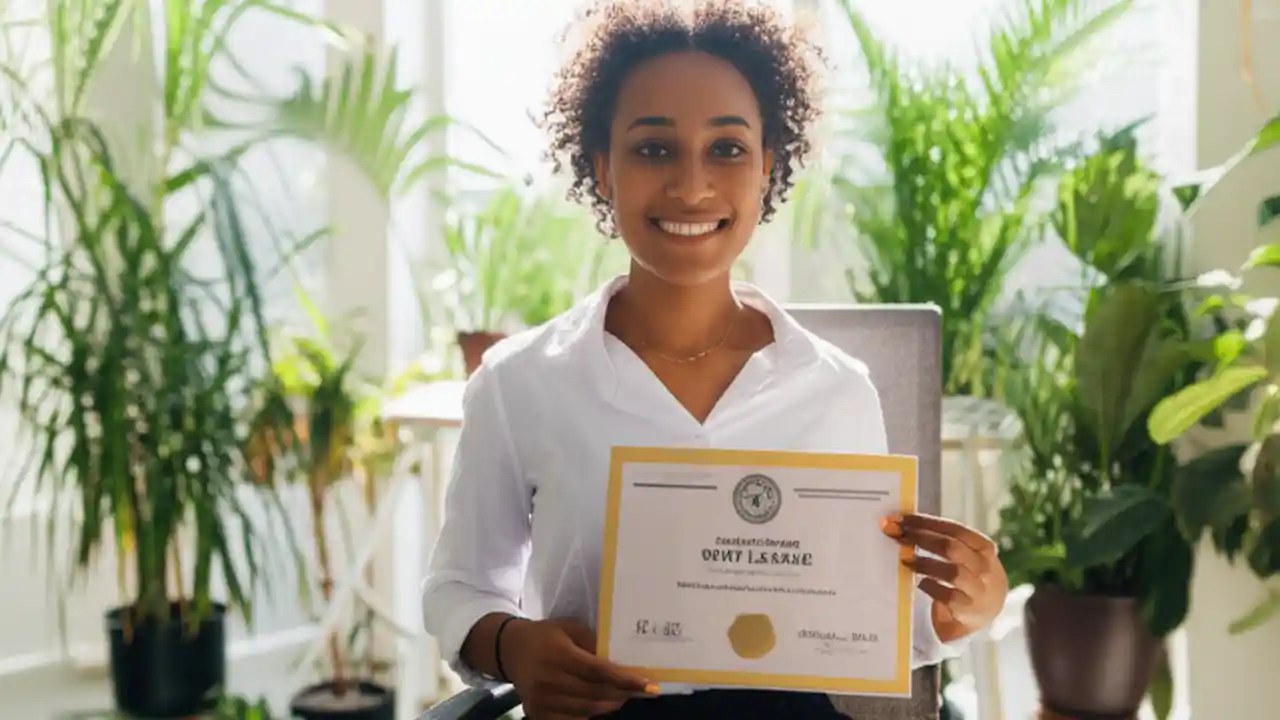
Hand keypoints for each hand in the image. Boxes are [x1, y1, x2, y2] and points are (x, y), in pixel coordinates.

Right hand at [502, 617, 658, 718]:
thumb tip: (621, 661)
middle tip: (642, 691)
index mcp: (559, 655)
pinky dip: (590, 715)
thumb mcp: (570, 628)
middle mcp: (549, 680)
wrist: (509, 650)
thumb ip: (594, 643)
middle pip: (596, 694)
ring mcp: (542, 700)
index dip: (626, 680)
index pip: (599, 672)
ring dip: (610, 705)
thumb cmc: (546, 635)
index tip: (650, 685)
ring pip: (587, 711)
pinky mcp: (537, 713)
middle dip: (623, 694)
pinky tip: (600, 704)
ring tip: (623, 696)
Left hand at [881, 512, 1008, 642]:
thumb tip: (903, 525)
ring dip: (924, 563)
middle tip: (895, 534)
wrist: (990, 612)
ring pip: (951, 571)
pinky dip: (931, 587)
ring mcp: (977, 589)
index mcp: (982, 546)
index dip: (925, 522)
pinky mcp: (968, 609)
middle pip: (950, 547)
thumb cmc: (970, 575)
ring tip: (904, 559)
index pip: (953, 528)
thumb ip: (942, 541)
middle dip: (920, 538)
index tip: (899, 519)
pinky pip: (947, 596)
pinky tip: (920, 583)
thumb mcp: (967, 555)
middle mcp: (983, 566)